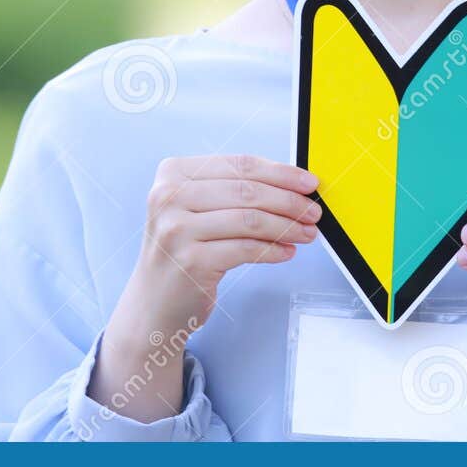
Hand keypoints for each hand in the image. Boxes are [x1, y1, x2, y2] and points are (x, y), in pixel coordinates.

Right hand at [110, 153, 321, 343]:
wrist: (154, 302)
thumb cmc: (183, 251)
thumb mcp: (197, 209)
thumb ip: (234, 191)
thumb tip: (291, 185)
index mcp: (173, 173)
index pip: (239, 164)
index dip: (281, 172)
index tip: (308, 182)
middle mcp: (169, 197)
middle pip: (247, 190)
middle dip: (289, 200)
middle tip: (313, 211)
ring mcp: (177, 229)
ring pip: (250, 219)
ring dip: (286, 226)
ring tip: (306, 233)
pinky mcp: (191, 261)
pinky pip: (246, 249)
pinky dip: (273, 249)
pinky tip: (286, 251)